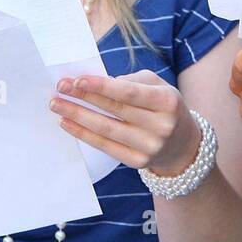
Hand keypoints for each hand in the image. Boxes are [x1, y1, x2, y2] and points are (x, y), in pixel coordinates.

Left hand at [52, 71, 201, 175]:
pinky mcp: (138, 162)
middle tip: (60, 87)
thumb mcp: (159, 86)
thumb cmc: (165, 107)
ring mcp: (149, 146)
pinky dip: (83, 134)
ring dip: (77, 116)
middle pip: (114, 110)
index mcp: (167, 102)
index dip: (101, 86)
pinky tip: (67, 123)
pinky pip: (105, 146)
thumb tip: (98, 84)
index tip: (77, 80)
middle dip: (84, 97)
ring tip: (57, 105)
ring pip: (106, 129)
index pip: (128, 93)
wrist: (183, 145)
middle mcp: (161, 126)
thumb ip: (132, 81)